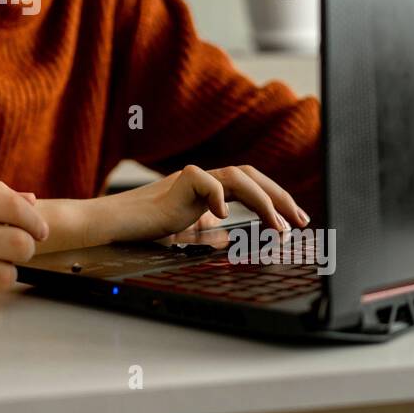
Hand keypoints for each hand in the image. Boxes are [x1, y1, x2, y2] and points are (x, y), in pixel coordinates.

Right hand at [110, 164, 309, 243]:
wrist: (111, 224)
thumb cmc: (143, 230)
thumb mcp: (186, 231)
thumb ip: (209, 228)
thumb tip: (240, 238)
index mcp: (206, 189)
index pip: (249, 183)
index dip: (275, 197)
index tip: (295, 220)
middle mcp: (201, 180)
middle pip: (250, 175)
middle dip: (280, 196)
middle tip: (301, 220)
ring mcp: (189, 180)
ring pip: (236, 176)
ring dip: (263, 200)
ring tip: (279, 225)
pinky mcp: (176, 184)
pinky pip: (205, 182)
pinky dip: (218, 198)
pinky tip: (224, 217)